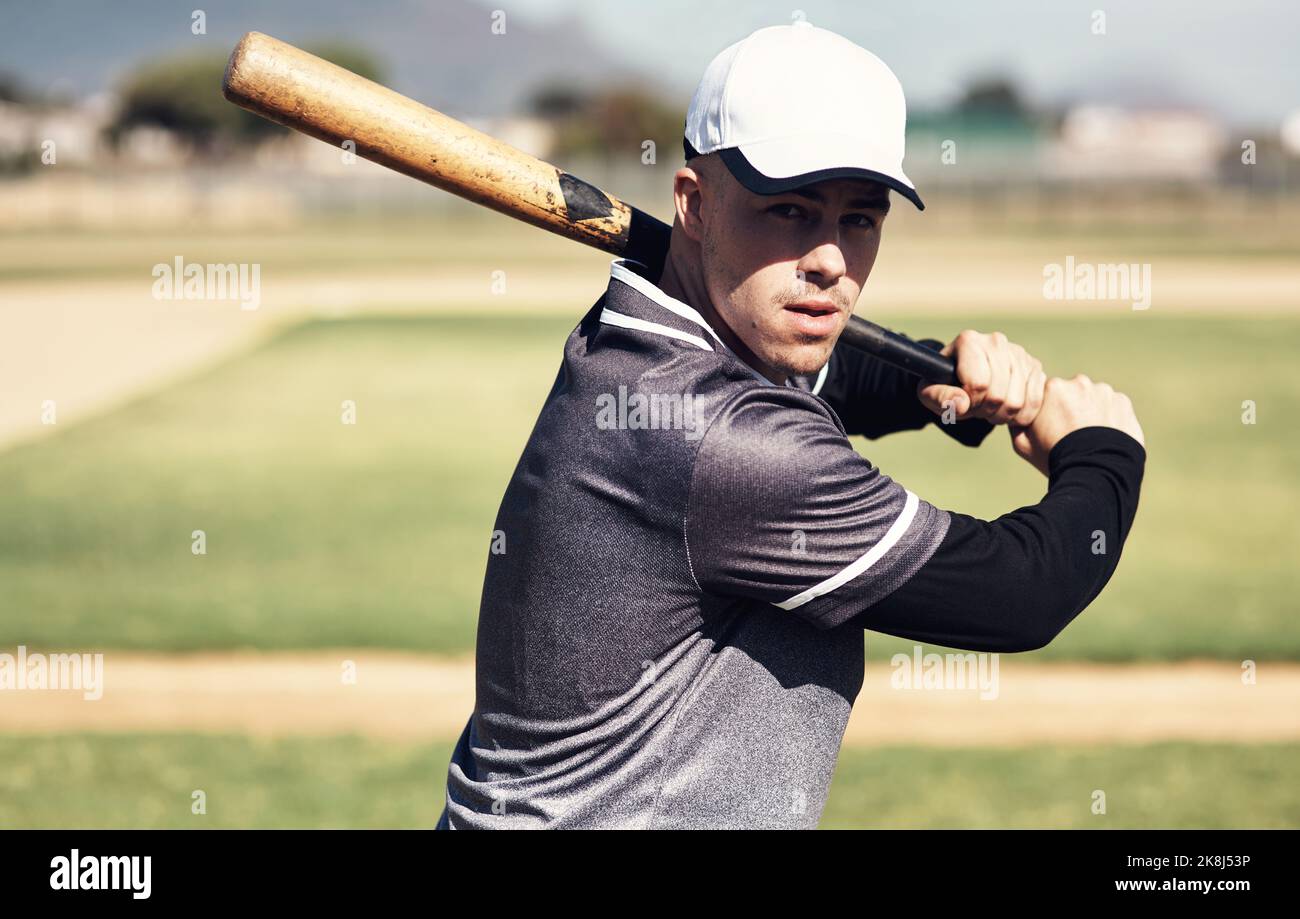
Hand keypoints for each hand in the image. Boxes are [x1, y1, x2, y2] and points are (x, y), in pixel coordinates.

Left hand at [917, 329, 1046, 426]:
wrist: (963, 379)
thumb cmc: (944, 384)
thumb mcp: (930, 393)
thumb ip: (941, 398)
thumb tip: (962, 404)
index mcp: (968, 341)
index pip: (978, 383)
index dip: (970, 401)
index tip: (964, 400)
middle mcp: (996, 341)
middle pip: (998, 394)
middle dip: (985, 411)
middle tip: (977, 408)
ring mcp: (1018, 352)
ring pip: (1017, 401)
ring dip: (1002, 415)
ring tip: (989, 409)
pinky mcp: (1034, 365)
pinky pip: (1034, 401)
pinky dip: (1020, 415)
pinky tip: (1006, 410)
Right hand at [1010, 374, 1145, 475]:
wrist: (1095, 471)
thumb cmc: (1055, 457)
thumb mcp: (1022, 444)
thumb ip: (1017, 421)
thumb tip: (1017, 414)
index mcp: (1052, 388)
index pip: (1045, 392)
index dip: (1046, 410)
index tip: (1050, 426)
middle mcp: (1078, 382)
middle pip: (1070, 392)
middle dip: (1069, 407)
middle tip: (1070, 432)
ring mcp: (1103, 391)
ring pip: (1092, 398)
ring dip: (1089, 411)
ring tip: (1088, 436)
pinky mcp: (1122, 402)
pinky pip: (1112, 406)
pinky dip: (1108, 417)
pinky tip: (1103, 436)